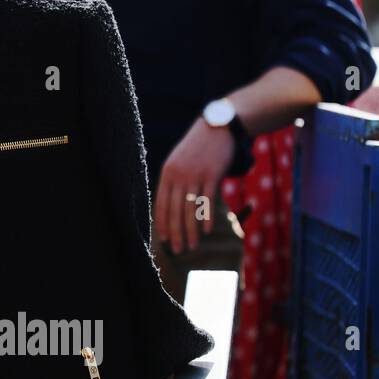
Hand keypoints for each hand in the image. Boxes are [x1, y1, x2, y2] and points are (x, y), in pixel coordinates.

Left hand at [154, 117, 234, 255]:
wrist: (218, 127)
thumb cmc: (199, 148)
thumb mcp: (180, 162)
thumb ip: (175, 181)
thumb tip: (173, 205)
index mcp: (167, 173)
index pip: (160, 204)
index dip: (161, 223)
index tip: (163, 240)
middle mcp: (178, 175)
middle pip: (174, 210)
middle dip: (175, 233)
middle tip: (177, 250)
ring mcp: (195, 175)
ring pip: (189, 209)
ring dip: (191, 231)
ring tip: (192, 247)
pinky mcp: (212, 174)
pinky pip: (207, 200)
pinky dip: (206, 218)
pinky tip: (207, 231)